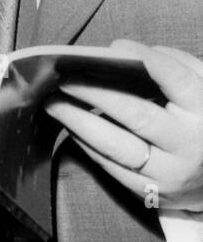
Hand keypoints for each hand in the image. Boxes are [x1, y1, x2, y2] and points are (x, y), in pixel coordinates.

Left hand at [44, 40, 202, 212]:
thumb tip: (123, 52)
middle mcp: (189, 144)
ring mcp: (172, 172)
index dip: (144, 60)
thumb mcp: (202, 87)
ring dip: (78, 121)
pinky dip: (88, 145)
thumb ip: (173, 64)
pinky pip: (113, 168)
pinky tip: (71, 126)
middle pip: (136, 115)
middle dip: (94, 93)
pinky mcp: (155, 193)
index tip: (112, 48)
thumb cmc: (202, 120)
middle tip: (64, 78)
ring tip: (54, 103)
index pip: (174, 79)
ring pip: (117, 146)